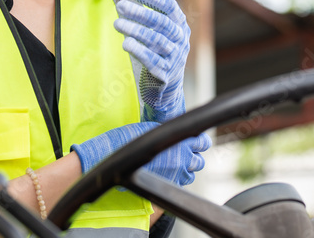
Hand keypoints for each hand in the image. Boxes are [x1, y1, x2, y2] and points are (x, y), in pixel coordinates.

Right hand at [71, 122, 210, 185]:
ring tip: (176, 165)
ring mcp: (173, 175)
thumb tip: (174, 132)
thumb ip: (166, 132)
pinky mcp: (163, 186)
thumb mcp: (150, 128)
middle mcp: (180, 160)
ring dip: (186, 169)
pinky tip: (167, 174)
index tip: (197, 141)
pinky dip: (176, 179)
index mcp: (178, 142)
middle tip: (186, 153)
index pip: (201, 142)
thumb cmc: (127, 139)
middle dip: (194, 156)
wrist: (112, 156)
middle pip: (198, 161)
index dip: (200, 141)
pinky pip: (177, 184)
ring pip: (190, 175)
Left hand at [114, 0, 189, 122]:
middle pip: (161, 23)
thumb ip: (163, 12)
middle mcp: (180, 40)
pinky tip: (126, 43)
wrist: (168, 86)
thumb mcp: (167, 31)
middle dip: (140, 12)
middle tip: (120, 5)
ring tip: (117, 23)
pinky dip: (139, 51)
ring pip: (156, 41)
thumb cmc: (163, 51)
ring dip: (135, 30)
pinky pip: (152, 61)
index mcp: (180, 25)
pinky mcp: (164, 74)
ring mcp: (174, 57)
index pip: (170, 7)